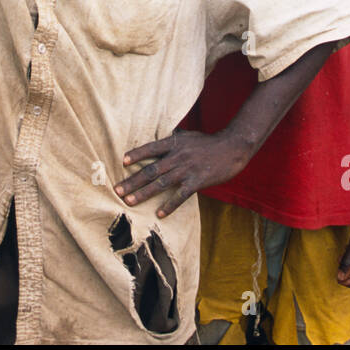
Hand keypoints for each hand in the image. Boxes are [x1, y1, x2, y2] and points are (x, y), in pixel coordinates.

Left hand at [113, 130, 250, 217]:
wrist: (232, 147)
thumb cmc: (208, 142)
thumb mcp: (188, 136)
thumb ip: (173, 139)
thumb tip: (158, 139)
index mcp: (175, 143)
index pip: (151, 148)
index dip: (137, 155)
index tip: (122, 162)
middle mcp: (178, 156)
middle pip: (151, 170)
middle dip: (132, 181)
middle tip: (117, 190)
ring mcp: (187, 169)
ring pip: (161, 183)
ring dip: (143, 193)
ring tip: (130, 202)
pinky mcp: (198, 181)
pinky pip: (180, 195)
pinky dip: (169, 205)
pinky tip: (159, 213)